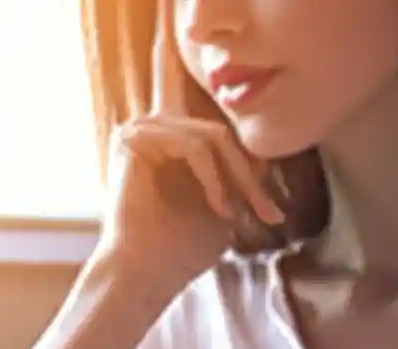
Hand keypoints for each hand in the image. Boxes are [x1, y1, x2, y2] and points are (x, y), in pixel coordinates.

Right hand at [92, 0, 286, 290]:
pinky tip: (215, 208)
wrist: (148, 273)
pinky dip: (212, 180)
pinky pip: (193, 146)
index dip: (167, 38)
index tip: (166, 3)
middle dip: (247, 175)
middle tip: (267, 214)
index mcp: (168, 136)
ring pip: (210, 138)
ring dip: (235, 182)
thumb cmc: (183, 248)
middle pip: (217, 129)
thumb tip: (261, 151)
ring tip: (241, 217)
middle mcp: (150, 127)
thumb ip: (236, 168)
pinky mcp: (131, 141)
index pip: (172, 78)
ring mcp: (138, 132)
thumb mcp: (225, 199)